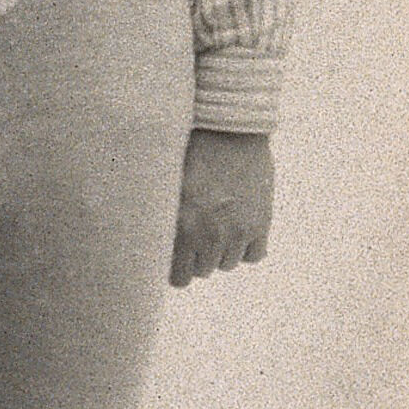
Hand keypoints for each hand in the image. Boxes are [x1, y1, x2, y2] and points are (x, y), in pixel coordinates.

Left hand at [170, 129, 274, 287]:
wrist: (228, 129)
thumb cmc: (188, 152)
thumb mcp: (163, 185)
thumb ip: (159, 220)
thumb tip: (147, 249)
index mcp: (180, 228)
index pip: (179, 279)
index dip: (176, 269)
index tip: (176, 258)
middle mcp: (210, 235)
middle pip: (203, 271)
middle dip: (197, 256)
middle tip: (195, 232)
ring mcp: (237, 231)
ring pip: (227, 263)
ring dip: (220, 250)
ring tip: (215, 224)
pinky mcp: (260, 222)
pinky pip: (254, 256)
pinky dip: (245, 247)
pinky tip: (236, 228)